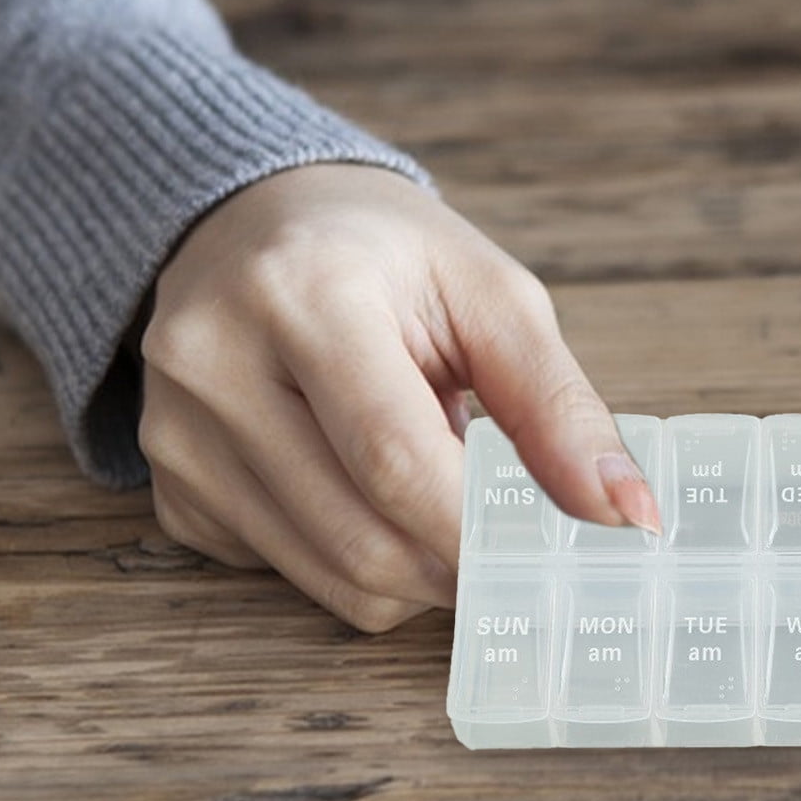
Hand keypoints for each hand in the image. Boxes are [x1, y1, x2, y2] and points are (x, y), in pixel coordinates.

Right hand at [140, 163, 658, 630]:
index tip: (545, 554)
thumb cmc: (383, 256)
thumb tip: (629, 517)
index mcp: (303, 293)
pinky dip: (351, 561)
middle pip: (363, 538)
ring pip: (328, 577)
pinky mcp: (171, 487)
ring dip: (413, 573)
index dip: (482, 532)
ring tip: (435, 501)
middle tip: (502, 543)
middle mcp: (214, 364)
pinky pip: (288, 574)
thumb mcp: (488, 295)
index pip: (398, 460)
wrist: (248, 224)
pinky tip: (360, 492)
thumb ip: (559, 406)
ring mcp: (179, 435)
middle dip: (457, 566)